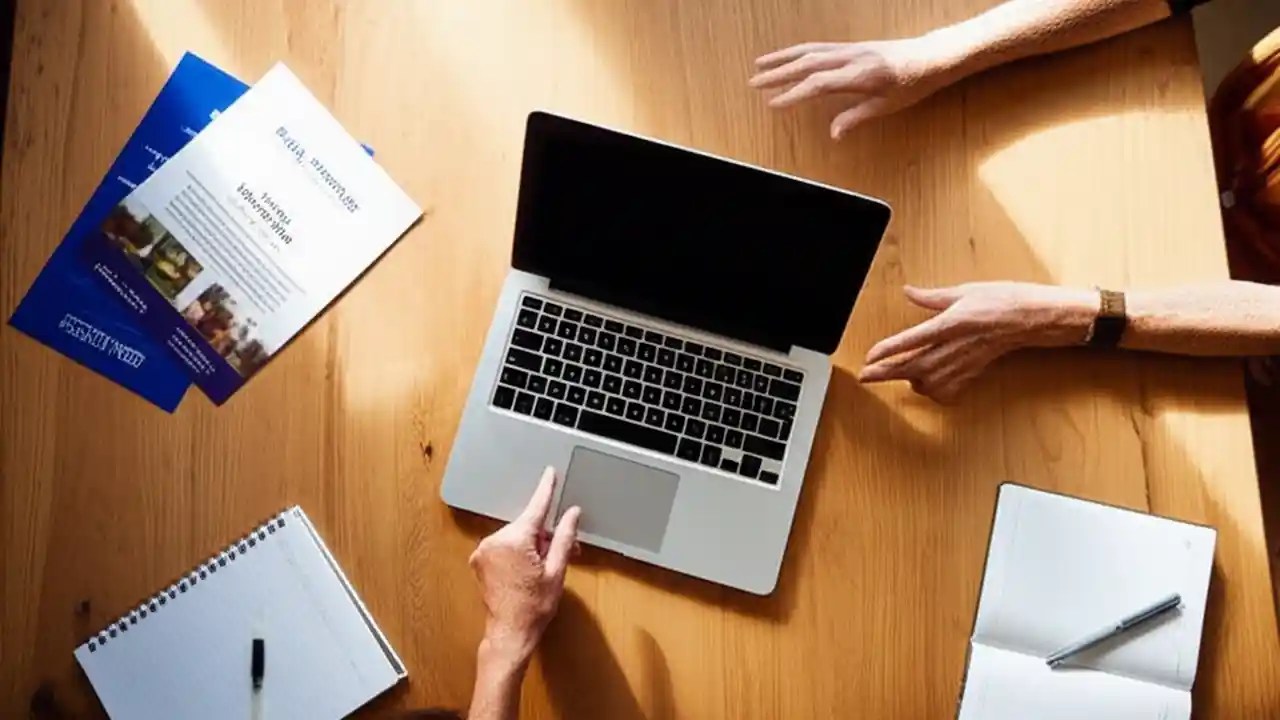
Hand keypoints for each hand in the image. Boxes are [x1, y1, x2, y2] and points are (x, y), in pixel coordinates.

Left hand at [469, 466, 581, 666]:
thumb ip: (565, 538)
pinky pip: (504, 546)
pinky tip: (526, 571)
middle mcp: (494, 541)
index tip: (550, 473)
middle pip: (527, 526)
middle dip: (545, 536)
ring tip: (542, 570)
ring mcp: (483, 551)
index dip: (546, 489)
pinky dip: (517, 552)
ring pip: (516, 536)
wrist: (509, 633)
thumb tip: (571, 514)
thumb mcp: (556, 571)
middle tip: (560, 556)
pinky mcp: (479, 560)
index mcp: (514, 541)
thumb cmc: (533, 608)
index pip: (535, 508)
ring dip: (531, 546)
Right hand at [750, 36, 962, 138]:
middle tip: (754, 83)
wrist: (931, 57)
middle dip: (778, 73)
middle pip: (808, 63)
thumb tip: (833, 134)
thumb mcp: (886, 107)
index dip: (794, 94)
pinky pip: (819, 46)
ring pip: (810, 50)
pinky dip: (799, 52)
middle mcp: (851, 58)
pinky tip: (788, 58)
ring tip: (760, 65)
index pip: (818, 84)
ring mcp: (850, 49)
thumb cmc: (912, 85)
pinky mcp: (851, 47)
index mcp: (860, 75)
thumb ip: (856, 118)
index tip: (774, 105)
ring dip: (783, 58)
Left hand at [859, 283, 1097, 402]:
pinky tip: (923, 384)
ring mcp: (965, 363)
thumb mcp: (964, 291)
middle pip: (913, 365)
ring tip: (888, 375)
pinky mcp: (973, 372)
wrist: (1033, 319)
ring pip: (927, 381)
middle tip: (865, 376)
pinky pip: (947, 389)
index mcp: (951, 323)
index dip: (889, 350)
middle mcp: (955, 347)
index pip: (912, 340)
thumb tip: (909, 291)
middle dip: (886, 372)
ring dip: (906, 380)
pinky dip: (931, 390)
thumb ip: (932, 297)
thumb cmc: (1002, 300)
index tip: (869, 356)